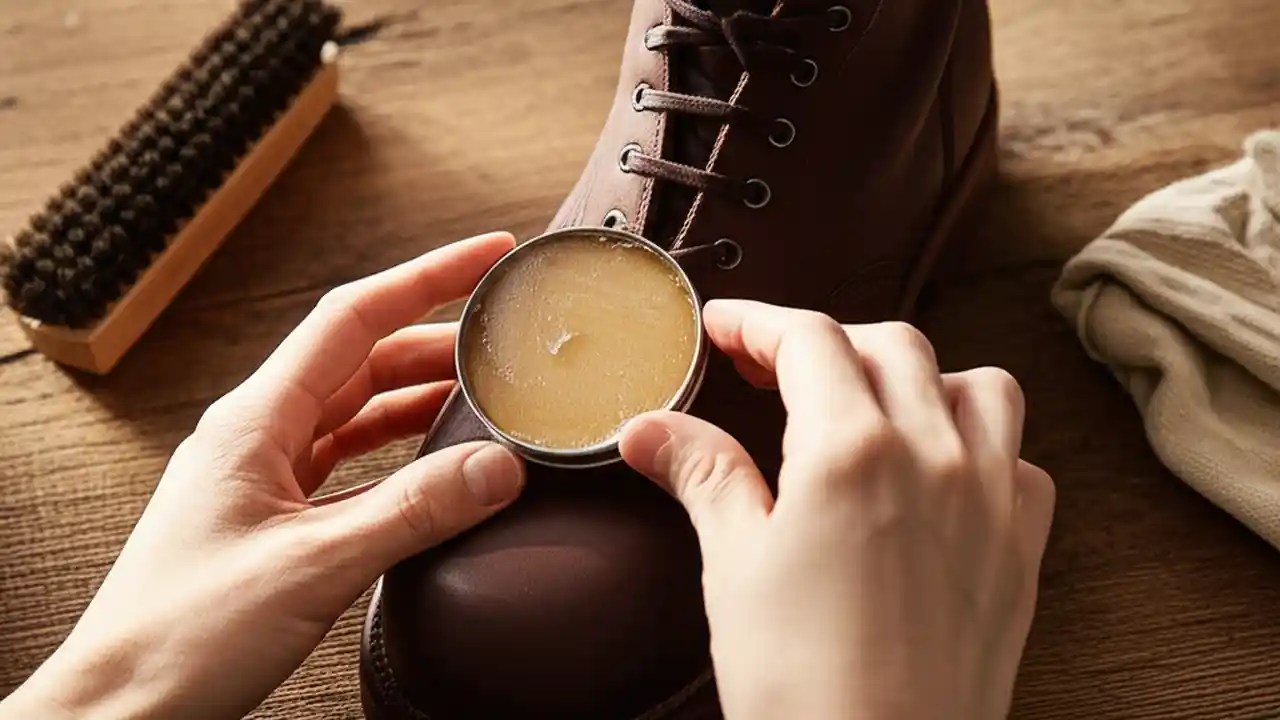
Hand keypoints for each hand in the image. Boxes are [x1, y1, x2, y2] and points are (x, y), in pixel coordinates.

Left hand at [1, 233, 526, 719]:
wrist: (121, 708)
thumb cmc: (184, 635)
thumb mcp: (312, 566)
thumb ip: (411, 511)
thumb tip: (498, 465)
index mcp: (255, 420)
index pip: (352, 317)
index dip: (426, 276)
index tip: (488, 254)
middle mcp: (258, 434)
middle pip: (362, 360)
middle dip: (437, 341)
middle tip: (507, 341)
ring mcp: (264, 476)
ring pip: (357, 412)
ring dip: (420, 398)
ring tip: (485, 395)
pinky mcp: (273, 518)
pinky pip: (349, 463)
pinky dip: (399, 454)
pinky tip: (436, 466)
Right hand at [620, 300, 1054, 719]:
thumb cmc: (798, 684)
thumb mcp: (733, 567)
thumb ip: (703, 475)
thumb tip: (649, 428)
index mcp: (851, 450)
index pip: (807, 339)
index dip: (757, 322)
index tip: (724, 329)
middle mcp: (934, 455)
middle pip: (890, 343)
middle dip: (824, 341)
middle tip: (770, 368)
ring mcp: (990, 501)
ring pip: (976, 385)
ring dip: (918, 376)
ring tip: (868, 406)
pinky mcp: (1021, 551)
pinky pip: (1020, 461)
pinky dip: (982, 445)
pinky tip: (940, 474)